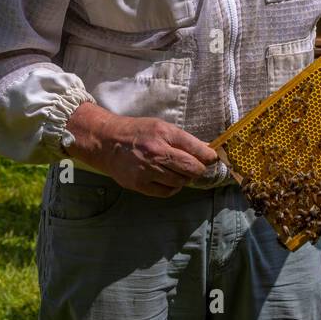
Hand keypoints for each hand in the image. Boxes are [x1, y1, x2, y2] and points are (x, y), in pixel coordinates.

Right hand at [65, 101, 217, 197]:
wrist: (106, 142)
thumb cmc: (138, 132)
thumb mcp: (161, 127)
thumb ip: (182, 139)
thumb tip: (206, 150)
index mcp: (164, 133)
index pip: (196, 148)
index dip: (209, 156)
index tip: (213, 158)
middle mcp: (156, 152)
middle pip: (191, 168)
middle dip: (199, 169)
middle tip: (197, 167)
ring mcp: (147, 170)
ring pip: (181, 181)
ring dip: (185, 178)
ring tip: (180, 172)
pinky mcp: (139, 184)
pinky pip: (166, 192)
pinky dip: (173, 188)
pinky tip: (170, 180)